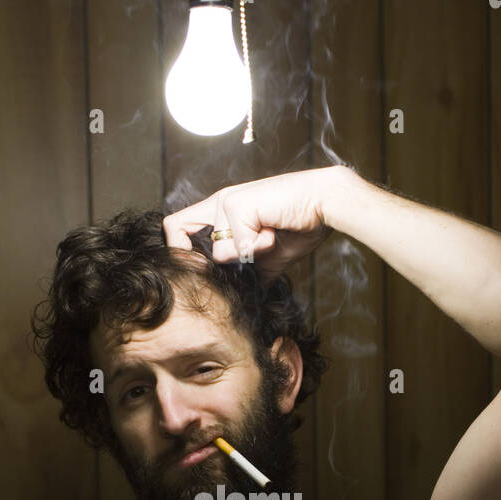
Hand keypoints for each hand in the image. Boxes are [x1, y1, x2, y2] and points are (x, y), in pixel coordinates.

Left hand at [162, 165, 352, 279]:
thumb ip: (245, 270)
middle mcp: (218, 202)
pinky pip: (235, 248)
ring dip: (245, 256)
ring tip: (267, 239)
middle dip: (205, 261)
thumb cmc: (299, 225)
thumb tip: (237, 298)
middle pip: (176, 232)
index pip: (176, 228)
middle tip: (242, 261)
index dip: (181, 253)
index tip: (206, 272)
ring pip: (216, 252)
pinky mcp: (236, 205)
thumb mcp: (266, 255)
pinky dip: (258, 249)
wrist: (324, 205)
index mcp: (221, 211)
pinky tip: (273, 232)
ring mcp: (225, 202)